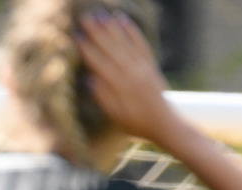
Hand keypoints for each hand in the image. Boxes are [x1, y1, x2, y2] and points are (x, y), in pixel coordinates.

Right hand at [76, 10, 176, 144]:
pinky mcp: (150, 64)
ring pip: (124, 42)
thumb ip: (102, 98)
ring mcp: (142, 66)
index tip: (76, 36)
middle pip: (111, 48)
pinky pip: (141, 43)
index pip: (99, 63)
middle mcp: (131, 72)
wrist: (164, 124)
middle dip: (97, 31)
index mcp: (119, 86)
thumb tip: (88, 79)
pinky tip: (123, 20)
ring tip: (101, 14)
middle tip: (85, 17)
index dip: (87, 49)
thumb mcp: (115, 117)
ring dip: (112, 27)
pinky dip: (132, 31)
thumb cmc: (135, 124)